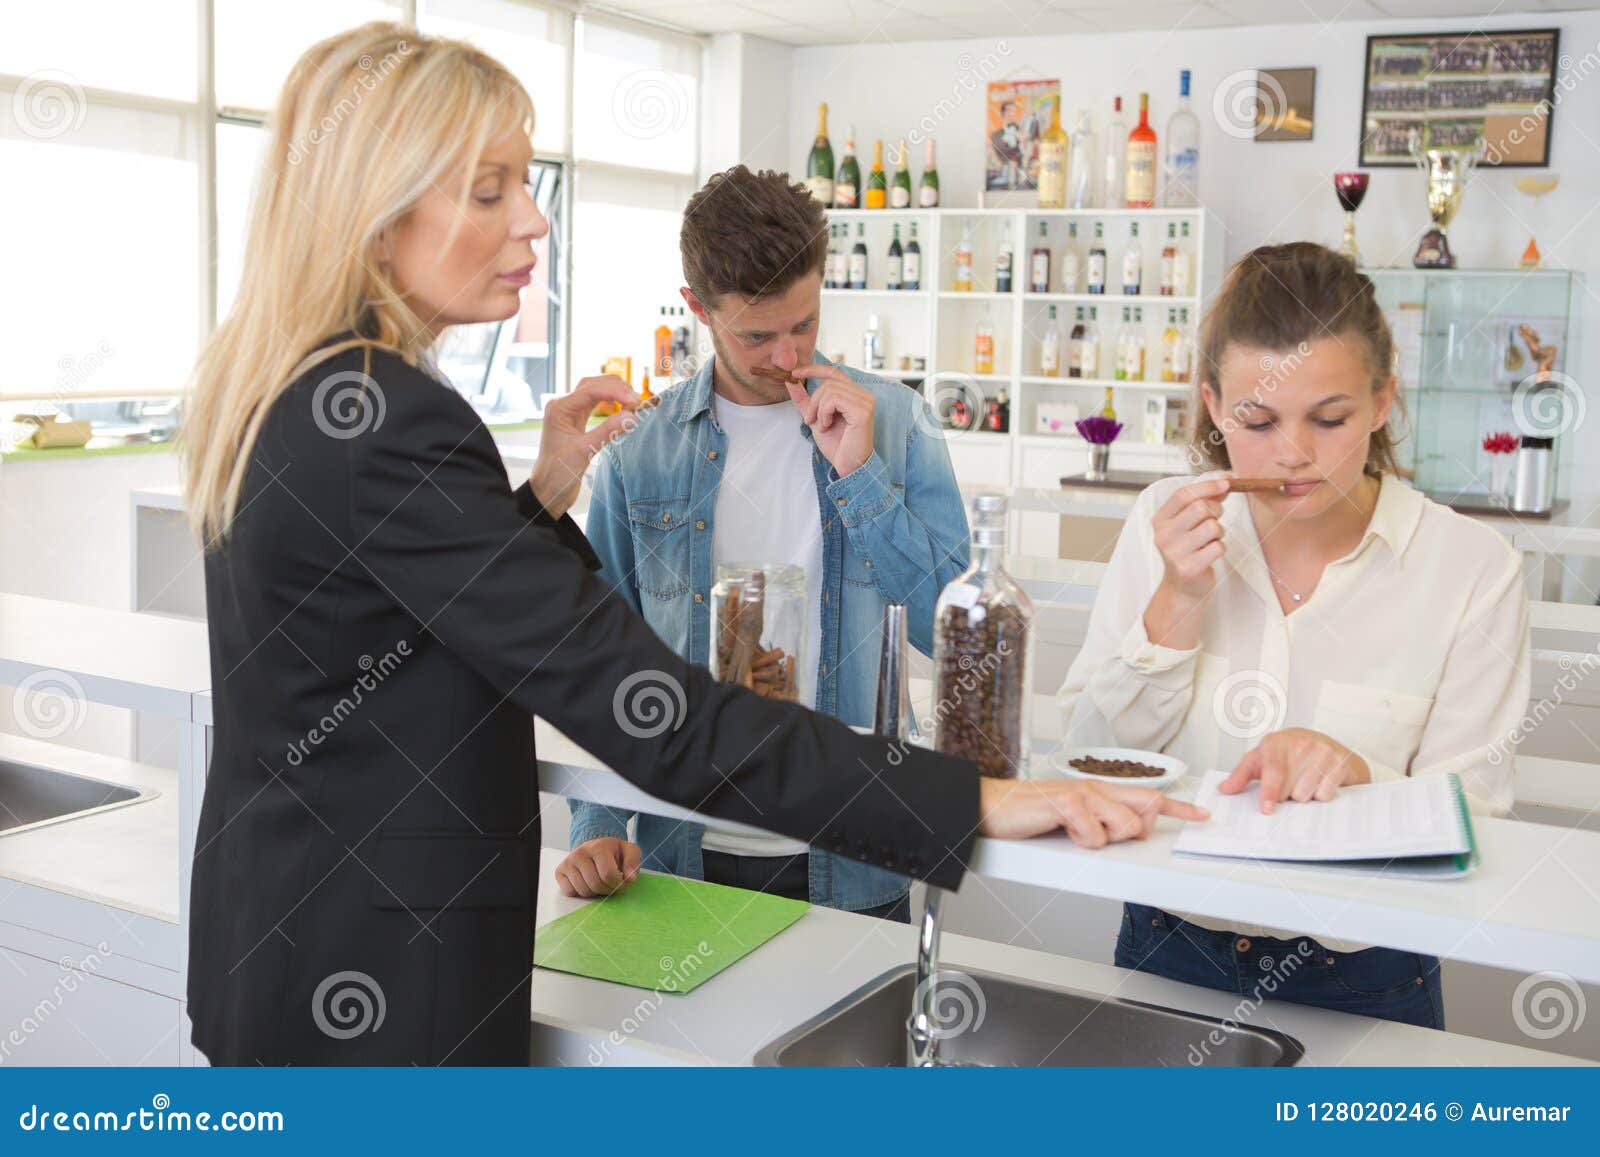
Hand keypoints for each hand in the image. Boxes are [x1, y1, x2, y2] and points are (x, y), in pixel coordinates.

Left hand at [529, 375, 639, 517]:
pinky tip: (623, 408)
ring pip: (595, 391)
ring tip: (633, 403)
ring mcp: (570, 412)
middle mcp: (563, 406)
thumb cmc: (558, 473)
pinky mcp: (577, 421)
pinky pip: (596, 404)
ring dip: (615, 393)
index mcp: (559, 408)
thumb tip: (632, 416)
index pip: (590, 390)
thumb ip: (608, 431)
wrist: (548, 490)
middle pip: (593, 384)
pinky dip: (611, 403)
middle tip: (638, 401)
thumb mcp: (585, 451)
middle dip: (617, 389)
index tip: (635, 402)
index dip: (615, 392)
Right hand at [554, 837, 641, 897]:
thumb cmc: (612, 852)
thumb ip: (633, 862)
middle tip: (611, 884)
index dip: (617, 884)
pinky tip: (587, 883)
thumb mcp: (629, 851)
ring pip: (583, 891)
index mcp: (598, 847)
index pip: (608, 874)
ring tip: (599, 882)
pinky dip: (580, 892)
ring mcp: (568, 862)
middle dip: (607, 889)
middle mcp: (580, 853)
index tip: (621, 882)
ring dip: (594, 892)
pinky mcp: (559, 871)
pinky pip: (570, 892)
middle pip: (595, 884)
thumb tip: (630, 879)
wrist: (594, 846)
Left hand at [785, 366, 874, 477]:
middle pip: (828, 382)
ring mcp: (865, 401)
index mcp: (855, 395)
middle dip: (813, 401)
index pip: (834, 372)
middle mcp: (863, 395)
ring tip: (822, 425)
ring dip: (818, 409)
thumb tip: (790, 381)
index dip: (813, 369)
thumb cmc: (836, 445)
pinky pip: (834, 400)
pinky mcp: (863, 410)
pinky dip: (824, 413)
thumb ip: (804, 400)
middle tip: (809, 420)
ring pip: (830, 390)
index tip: (794, 373)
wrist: (847, 466)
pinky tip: (828, 426)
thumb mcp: (815, 418)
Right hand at [977, 777, 1206, 847]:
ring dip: (1102, 839)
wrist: (991, 806)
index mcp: (1099, 789)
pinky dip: (1081, 841)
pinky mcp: (1067, 803)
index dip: (1178, 808)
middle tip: (1096, 832)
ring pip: (1124, 827)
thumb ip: (1101, 821)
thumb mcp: (1073, 819)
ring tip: (1073, 830)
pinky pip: (1094, 835)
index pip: (1148, 796)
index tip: (1201, 815)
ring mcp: (1082, 793)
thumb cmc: (1030, 814)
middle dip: (1132, 832)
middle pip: (1145, 810)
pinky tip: (1062, 829)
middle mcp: (1096, 786)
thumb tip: (1130, 831)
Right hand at [1152, 476, 1229, 600]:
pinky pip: (1218, 547)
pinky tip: (1210, 554)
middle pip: (1201, 507)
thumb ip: (1203, 500)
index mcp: (1160, 520)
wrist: (1182, 586)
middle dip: (1216, 511)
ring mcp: (1174, 553)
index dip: (1207, 486)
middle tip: (1215, 520)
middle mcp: (1163, 535)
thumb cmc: (1187, 549)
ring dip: (1219, 532)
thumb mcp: (1187, 522)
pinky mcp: (1189, 568)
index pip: (1183, 494)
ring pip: (1212, 526)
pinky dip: (1220, 548)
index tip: (1226, 482)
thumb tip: (1224, 481)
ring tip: (1210, 539)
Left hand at [1218, 727, 1371, 813]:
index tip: (1266, 809)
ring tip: (1304, 782)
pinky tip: (1320, 783)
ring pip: (1307, 794)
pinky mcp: (1340, 761)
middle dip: (1286, 795)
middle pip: (1289, 790)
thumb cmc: (1290, 754)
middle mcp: (1300, 743)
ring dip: (1304, 796)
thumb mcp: (1261, 760)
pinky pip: (1326, 794)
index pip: (1272, 771)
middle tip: (1290, 785)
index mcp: (1275, 742)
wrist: (1327, 745)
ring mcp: (1322, 750)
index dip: (1269, 792)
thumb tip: (1225, 789)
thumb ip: (1242, 775)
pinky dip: (1321, 795)